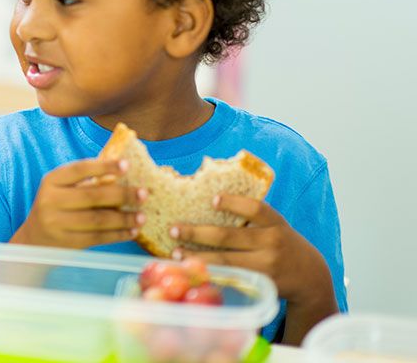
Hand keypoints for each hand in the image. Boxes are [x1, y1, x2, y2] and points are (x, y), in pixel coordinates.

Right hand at [11, 157, 146, 248]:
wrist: (33, 240)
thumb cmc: (55, 208)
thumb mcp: (61, 190)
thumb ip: (85, 183)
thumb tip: (124, 176)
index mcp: (51, 181)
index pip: (80, 169)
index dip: (104, 166)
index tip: (127, 165)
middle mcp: (50, 200)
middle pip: (93, 196)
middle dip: (122, 194)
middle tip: (143, 194)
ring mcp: (57, 223)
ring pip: (98, 220)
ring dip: (124, 218)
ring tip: (142, 216)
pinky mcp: (66, 243)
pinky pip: (98, 238)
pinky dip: (118, 234)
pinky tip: (132, 231)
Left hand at [170, 194, 338, 343]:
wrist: (310, 276)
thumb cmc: (282, 244)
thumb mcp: (276, 226)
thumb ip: (253, 218)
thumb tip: (210, 202)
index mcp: (276, 224)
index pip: (256, 209)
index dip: (234, 203)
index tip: (213, 199)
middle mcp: (272, 243)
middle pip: (229, 237)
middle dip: (197, 233)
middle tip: (173, 229)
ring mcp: (266, 266)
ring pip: (225, 260)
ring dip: (197, 256)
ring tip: (176, 253)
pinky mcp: (260, 284)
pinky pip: (230, 277)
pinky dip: (209, 274)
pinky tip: (193, 270)